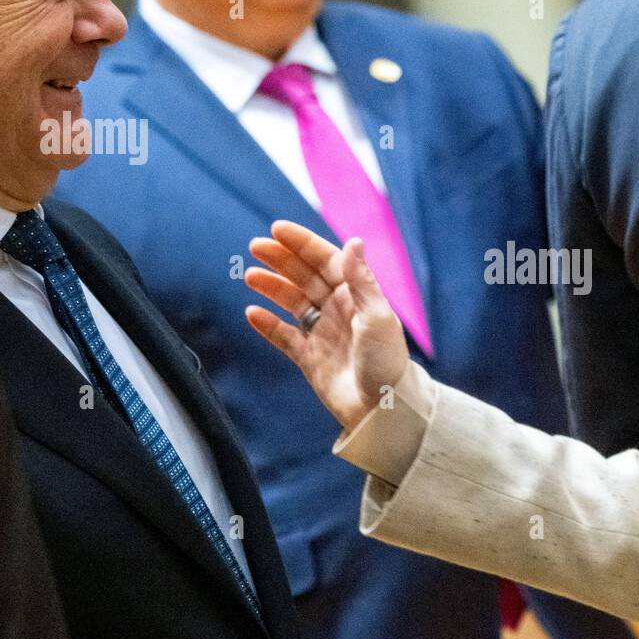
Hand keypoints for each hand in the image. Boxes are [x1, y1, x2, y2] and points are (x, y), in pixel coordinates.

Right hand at [243, 220, 409, 429]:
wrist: (382, 409)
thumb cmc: (387, 361)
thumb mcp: (377, 316)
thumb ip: (361, 280)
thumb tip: (352, 241)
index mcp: (357, 296)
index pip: (326, 261)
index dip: (303, 244)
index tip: (277, 230)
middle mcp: (339, 311)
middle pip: (305, 278)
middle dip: (281, 260)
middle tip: (255, 247)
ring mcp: (323, 333)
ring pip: (292, 303)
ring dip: (272, 287)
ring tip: (251, 275)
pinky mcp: (310, 358)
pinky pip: (285, 337)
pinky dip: (268, 325)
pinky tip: (252, 313)